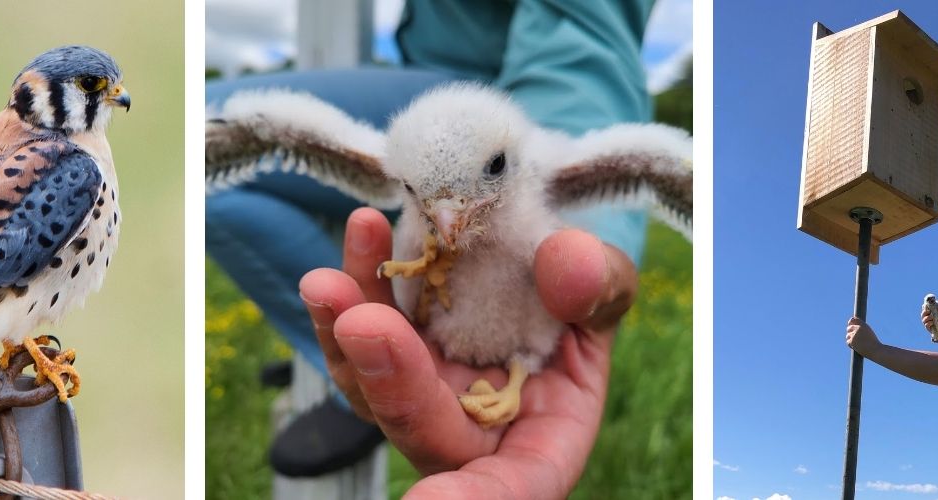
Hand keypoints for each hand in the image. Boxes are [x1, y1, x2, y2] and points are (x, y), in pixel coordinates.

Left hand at [298, 207, 636, 497]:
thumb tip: (565, 265)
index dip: (471, 497)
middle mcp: (468, 432)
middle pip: (421, 429)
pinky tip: (362, 235)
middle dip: (390, 381)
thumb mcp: (608, 291)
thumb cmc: (585, 299)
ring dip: (347, 333)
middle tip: (364, 324)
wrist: (541, 266)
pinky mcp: (389, 350)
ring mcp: (422, 393)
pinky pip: (360, 333)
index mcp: (537, 446)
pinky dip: (355, 289)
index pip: (508, 487)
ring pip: (373, 385)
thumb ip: (600, 288)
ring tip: (328, 282)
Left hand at [845, 317, 881, 355]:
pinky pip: (848, 342)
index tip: (850, 324)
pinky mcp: (851, 341)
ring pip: (848, 335)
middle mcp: (858, 328)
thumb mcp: (868, 331)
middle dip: (851, 332)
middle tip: (856, 338)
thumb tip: (852, 321)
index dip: (850, 322)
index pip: (853, 320)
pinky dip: (851, 345)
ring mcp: (854, 335)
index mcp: (863, 325)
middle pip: (849, 328)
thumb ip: (861, 327)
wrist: (876, 350)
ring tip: (859, 343)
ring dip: (851, 339)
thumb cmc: (873, 342)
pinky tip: (858, 346)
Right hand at [921, 302, 937, 341]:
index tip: (927, 304)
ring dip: (927, 317)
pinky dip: (929, 323)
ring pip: (923, 318)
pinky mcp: (928, 328)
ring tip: (932, 317)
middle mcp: (929, 317)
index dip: (925, 306)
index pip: (926, 308)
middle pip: (923, 313)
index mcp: (932, 313)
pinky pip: (926, 324)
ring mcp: (928, 323)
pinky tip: (932, 323)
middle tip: (928, 311)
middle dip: (924, 311)